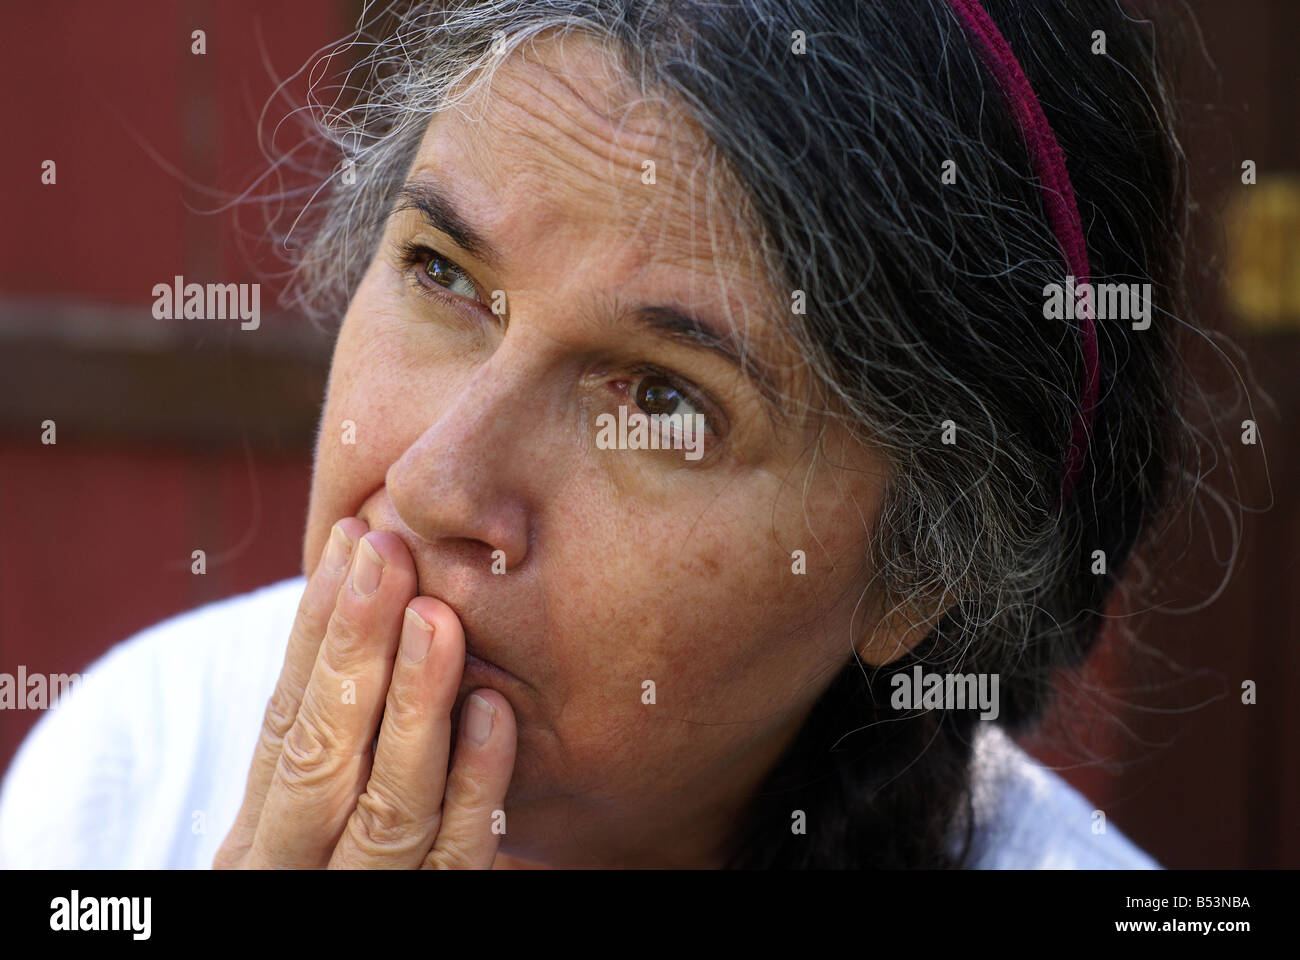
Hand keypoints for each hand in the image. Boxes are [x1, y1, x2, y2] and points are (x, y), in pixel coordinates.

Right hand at [214, 518, 516, 867]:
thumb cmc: (343, 868)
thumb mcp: (315, 817)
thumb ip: (339, 736)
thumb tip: (367, 595)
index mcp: (261, 832)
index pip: (284, 719)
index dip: (317, 627)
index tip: (352, 537)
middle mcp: (291, 866)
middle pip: (320, 753)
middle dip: (354, 646)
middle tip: (388, 551)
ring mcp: (355, 898)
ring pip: (387, 808)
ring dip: (415, 705)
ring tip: (438, 617)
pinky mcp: (420, 919)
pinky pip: (454, 864)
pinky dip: (474, 789)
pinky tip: (495, 714)